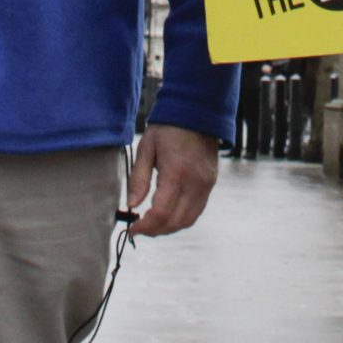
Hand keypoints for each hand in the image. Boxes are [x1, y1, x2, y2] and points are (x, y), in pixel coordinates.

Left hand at [125, 122, 217, 236]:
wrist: (197, 112)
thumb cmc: (168, 128)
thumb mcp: (146, 148)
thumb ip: (138, 179)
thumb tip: (131, 205)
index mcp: (176, 172)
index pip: (161, 212)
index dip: (145, 226)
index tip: (132, 228)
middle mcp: (195, 182)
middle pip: (176, 221)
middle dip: (156, 231)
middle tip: (139, 229)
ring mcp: (206, 184)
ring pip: (189, 220)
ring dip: (169, 228)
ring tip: (151, 225)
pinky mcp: (211, 183)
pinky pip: (197, 210)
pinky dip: (181, 218)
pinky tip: (167, 214)